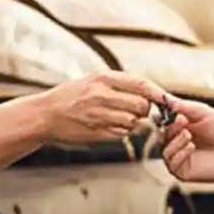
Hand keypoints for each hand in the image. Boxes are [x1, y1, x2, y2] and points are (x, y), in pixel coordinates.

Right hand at [40, 70, 166, 143]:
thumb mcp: (92, 80)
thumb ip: (119, 84)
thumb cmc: (70, 96)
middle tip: (135, 109)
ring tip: (118, 117)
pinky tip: (109, 125)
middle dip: (144, 109)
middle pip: (141, 105)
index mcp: (102, 79)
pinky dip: (121, 131)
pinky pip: (122, 134)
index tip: (168, 99)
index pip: (140, 84)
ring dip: (132, 121)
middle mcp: (102, 96)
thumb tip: (148, 90)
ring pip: (133, 121)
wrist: (45, 114)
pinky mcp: (97, 132)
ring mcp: (99, 116)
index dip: (158, 92)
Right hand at [160, 97, 213, 183]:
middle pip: (162, 134)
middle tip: (181, 120)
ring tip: (188, 134)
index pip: (165, 120)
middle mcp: (181, 143)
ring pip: (164, 149)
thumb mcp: (205, 113)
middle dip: (170, 127)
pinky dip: (178, 152)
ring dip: (174, 140)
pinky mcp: (183, 172)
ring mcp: (182, 158)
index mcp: (185, 127)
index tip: (162, 104)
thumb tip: (163, 97)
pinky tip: (192, 146)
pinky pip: (171, 163)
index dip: (162, 113)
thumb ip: (183, 106)